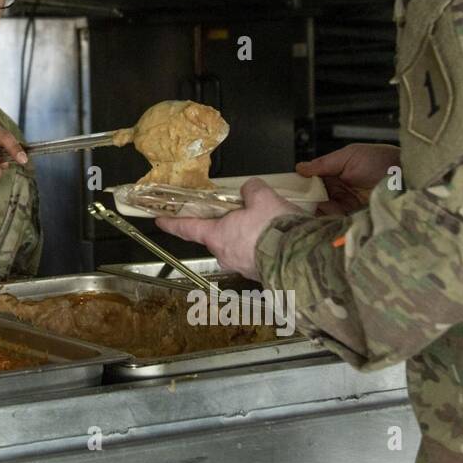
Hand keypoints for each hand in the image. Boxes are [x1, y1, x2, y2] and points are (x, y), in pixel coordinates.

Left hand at [154, 178, 297, 279]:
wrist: (303, 260)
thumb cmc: (275, 231)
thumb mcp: (263, 198)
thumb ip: (251, 190)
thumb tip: (250, 189)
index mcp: (217, 236)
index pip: (187, 228)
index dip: (172, 223)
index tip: (159, 221)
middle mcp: (225, 254)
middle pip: (217, 235)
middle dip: (225, 223)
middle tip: (239, 211)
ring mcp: (242, 267)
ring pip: (238, 245)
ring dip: (246, 234)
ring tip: (266, 222)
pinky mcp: (260, 273)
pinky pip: (254, 254)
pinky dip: (261, 245)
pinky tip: (276, 236)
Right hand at [295, 143, 399, 215]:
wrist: (410, 178)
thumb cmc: (383, 161)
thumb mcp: (350, 155)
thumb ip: (324, 163)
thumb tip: (300, 168)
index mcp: (336, 174)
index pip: (311, 182)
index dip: (300, 186)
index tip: (287, 190)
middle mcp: (340, 191)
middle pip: (314, 199)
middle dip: (304, 202)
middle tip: (293, 203)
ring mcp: (347, 206)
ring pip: (322, 211)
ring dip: (314, 211)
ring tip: (306, 210)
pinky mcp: (355, 219)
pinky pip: (336, 221)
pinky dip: (327, 220)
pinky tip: (320, 217)